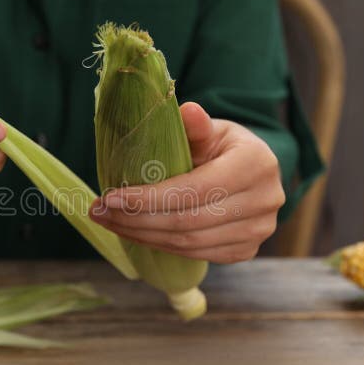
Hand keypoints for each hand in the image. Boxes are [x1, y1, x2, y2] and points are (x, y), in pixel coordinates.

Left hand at [89, 102, 284, 263]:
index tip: (110, 197)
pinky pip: (196, 254)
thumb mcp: (211, 129)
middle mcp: (264, 201)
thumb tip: (187, 110)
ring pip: (189, 243)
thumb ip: (196, 126)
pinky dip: (161, 245)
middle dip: (137, 220)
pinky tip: (136, 233)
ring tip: (110, 222)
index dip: (148, 198)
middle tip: (100, 212)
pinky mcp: (247, 250)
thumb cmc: (223, 146)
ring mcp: (258, 231)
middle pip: (188, 221)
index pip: (193, 189)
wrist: (252, 170)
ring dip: (143, 236)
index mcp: (256, 164)